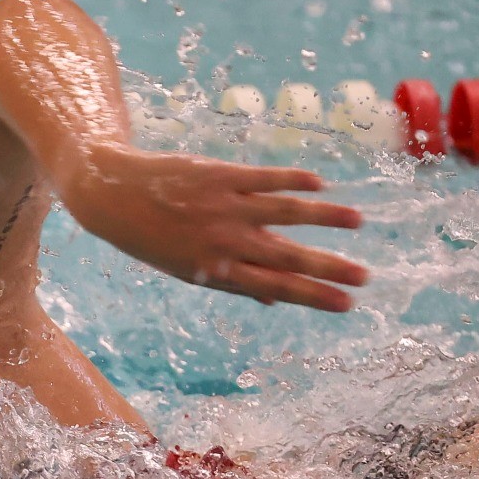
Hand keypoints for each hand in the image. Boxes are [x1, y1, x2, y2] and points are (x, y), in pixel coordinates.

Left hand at [64, 147, 368, 311]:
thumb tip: (276, 299)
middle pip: (287, 256)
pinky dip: (294, 179)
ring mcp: (224, 206)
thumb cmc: (152, 236)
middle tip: (366, 277)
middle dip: (330, 267)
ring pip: (285, 212)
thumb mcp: (188, 269)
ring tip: (358, 221)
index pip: (277, 287)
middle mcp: (225, 240)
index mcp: (217, 270)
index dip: (314, 296)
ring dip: (324, 217)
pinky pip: (265, 177)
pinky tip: (320, 183)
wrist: (111, 195)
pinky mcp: (220, 174)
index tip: (348, 304)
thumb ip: (234, 281)